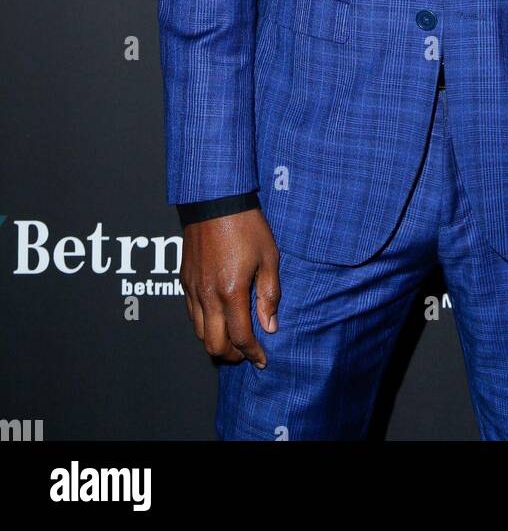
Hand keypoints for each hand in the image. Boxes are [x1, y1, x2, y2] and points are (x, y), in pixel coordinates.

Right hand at [180, 209, 280, 367]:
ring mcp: (193, 289)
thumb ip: (269, 295)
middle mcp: (208, 295)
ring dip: (216, 341)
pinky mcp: (184, 280)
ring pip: (199, 333)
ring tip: (234, 336)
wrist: (216, 201)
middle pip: (214, 345)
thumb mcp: (269, 258)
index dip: (253, 353)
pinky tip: (219, 316)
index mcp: (231, 292)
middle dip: (232, 355)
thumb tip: (270, 326)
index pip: (240, 338)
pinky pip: (191, 314)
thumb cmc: (247, 226)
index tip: (262, 359)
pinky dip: (204, 324)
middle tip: (247, 352)